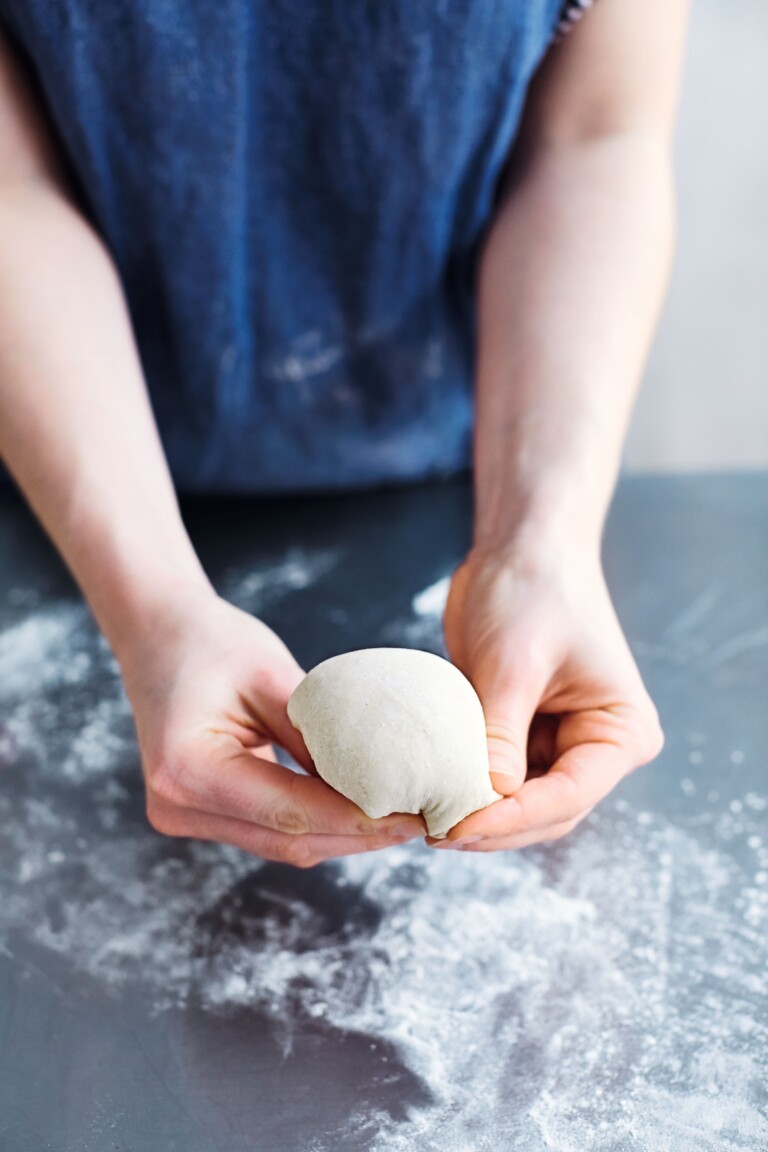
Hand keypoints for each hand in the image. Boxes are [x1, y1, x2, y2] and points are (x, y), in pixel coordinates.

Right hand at [119, 587, 423, 866]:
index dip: (355, 819)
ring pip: (280, 844)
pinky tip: (360, 809)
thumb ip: (319, 735)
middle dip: (358, 836)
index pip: (289, 812)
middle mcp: (177, 805)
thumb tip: (381, 782)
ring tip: (401, 819)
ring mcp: (183, 816)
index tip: (412, 815)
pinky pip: (268, 830)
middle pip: (287, 840)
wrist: (158, 636)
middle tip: (420, 822)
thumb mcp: (272, 677)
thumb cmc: (211, 642)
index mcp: (187, 769)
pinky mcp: (199, 814)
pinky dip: (315, 823)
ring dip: (341, 836)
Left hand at [437, 547, 663, 849]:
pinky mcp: (523, 736)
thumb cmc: (534, 590)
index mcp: (621, 731)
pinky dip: (466, 789)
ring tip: (426, 819)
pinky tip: (430, 794)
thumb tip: (483, 796)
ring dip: (477, 815)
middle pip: (547, 813)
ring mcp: (560, 744)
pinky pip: (497, 778)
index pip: (568, 796)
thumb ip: (499, 732)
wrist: (522, 548)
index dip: (511, 818)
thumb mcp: (514, 662)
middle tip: (434, 832)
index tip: (456, 827)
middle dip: (493, 826)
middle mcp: (597, 747)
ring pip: (519, 805)